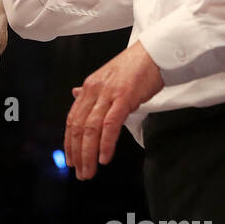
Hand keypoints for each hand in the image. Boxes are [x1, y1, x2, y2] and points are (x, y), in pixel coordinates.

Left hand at [64, 41, 163, 179]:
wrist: (155, 51)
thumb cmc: (136, 67)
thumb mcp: (108, 78)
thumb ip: (91, 91)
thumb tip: (74, 95)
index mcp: (89, 88)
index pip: (72, 119)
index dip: (69, 142)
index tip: (71, 159)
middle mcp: (94, 91)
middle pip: (78, 127)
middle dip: (77, 153)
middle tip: (80, 172)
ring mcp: (108, 94)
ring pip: (91, 129)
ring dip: (88, 154)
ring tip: (89, 171)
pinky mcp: (124, 97)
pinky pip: (110, 125)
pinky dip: (105, 144)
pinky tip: (104, 158)